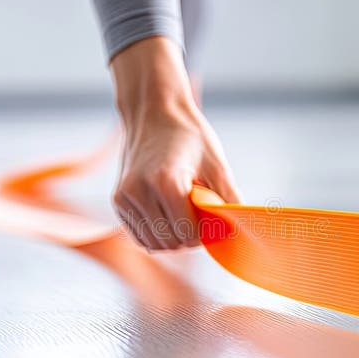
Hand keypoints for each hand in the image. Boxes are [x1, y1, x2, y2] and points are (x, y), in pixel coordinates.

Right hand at [111, 38, 240, 249]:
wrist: (154, 113)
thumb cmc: (188, 136)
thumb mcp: (216, 163)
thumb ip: (229, 198)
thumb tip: (240, 230)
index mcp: (165, 181)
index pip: (187, 234)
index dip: (204, 233)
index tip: (210, 216)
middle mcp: (139, 191)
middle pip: (170, 242)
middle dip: (189, 237)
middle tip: (199, 215)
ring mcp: (124, 197)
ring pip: (153, 244)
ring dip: (172, 238)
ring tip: (183, 214)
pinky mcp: (118, 201)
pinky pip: (140, 236)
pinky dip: (157, 234)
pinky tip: (168, 216)